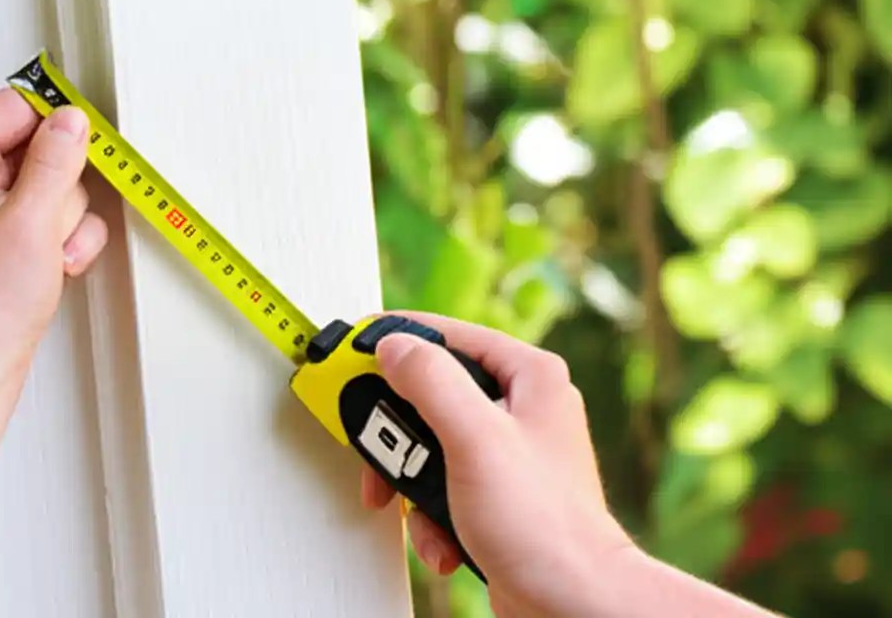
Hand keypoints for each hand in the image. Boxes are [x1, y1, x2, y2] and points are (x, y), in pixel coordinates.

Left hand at [0, 90, 106, 379]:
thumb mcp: (31, 220)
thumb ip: (55, 161)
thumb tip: (71, 121)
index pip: (13, 107)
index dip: (54, 122)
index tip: (84, 143)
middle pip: (38, 148)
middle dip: (62, 187)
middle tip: (52, 218)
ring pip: (52, 187)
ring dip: (65, 221)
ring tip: (50, 253)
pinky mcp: (2, 240)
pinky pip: (50, 219)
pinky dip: (62, 241)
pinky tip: (56, 266)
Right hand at [361, 311, 635, 616]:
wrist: (572, 603)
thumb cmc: (546, 526)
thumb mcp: (475, 439)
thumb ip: (431, 383)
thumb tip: (396, 348)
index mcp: (529, 377)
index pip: (449, 335)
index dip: (397, 340)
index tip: (354, 349)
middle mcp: (521, 408)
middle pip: (430, 394)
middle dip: (399, 435)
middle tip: (380, 449)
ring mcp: (507, 453)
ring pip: (428, 445)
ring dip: (412, 484)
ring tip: (419, 508)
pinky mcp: (493, 494)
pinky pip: (440, 486)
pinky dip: (430, 516)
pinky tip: (443, 538)